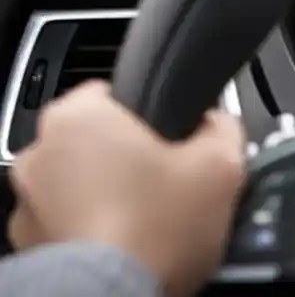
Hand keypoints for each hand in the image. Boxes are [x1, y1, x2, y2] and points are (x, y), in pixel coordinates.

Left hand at [7, 81, 245, 296]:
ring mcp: (29, 202)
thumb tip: (218, 125)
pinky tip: (131, 245)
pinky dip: (95, 231)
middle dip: (133, 158)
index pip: (116, 92)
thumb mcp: (221, 164)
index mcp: (78, 116)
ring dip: (111, 196)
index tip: (178, 139)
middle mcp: (41, 153)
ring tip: (153, 221)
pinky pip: (70, 224)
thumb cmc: (156, 230)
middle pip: (100, 140)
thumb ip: (223, 126)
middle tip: (173, 184)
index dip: (156, 114)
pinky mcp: (30, 244)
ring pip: (82, 184)